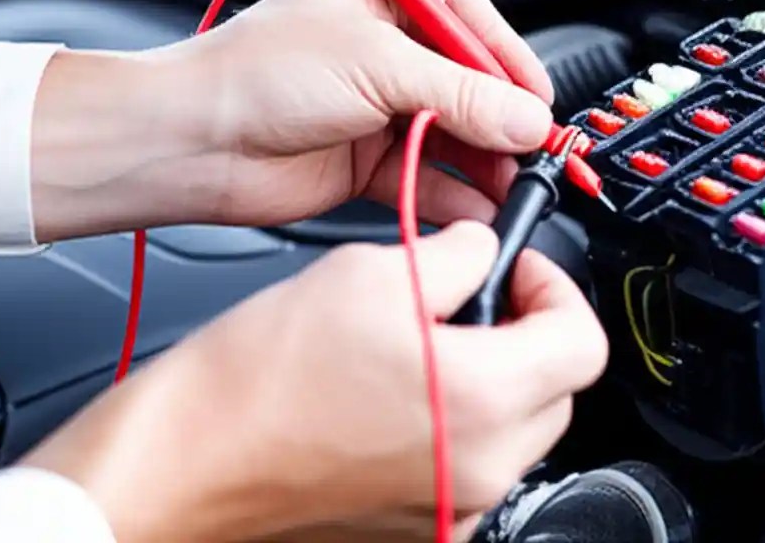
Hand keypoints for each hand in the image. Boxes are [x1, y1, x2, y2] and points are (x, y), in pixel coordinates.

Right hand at [22, 221, 607, 541]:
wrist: (181, 461)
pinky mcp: (414, 532)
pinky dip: (447, 430)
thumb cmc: (253, 382)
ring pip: (508, 432)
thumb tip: (483, 249)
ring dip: (485, 382)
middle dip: (522, 334)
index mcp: (482, 400)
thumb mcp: (366, 272)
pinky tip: (386, 399)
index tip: (516, 268)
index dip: (554, 287)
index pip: (583, 339)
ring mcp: (448, 512)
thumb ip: (454, 254)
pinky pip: (462, 472)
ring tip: (413, 349)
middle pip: (554, 390)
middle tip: (468, 300)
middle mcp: (479, 471)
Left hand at [30, 0, 553, 239]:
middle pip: (466, 83)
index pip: (468, 18)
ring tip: (514, 187)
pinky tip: (476, 208)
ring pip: (449, 135)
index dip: (507, 57)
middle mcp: (380, 50)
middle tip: (534, 152)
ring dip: (482, 162)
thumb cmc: (258, 75)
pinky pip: (422, 176)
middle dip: (501, 120)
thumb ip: (463, 95)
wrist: (194, 140)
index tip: (538, 99)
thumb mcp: (379, 66)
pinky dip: (451, 194)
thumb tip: (525, 118)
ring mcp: (372, 107)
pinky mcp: (361, 161)